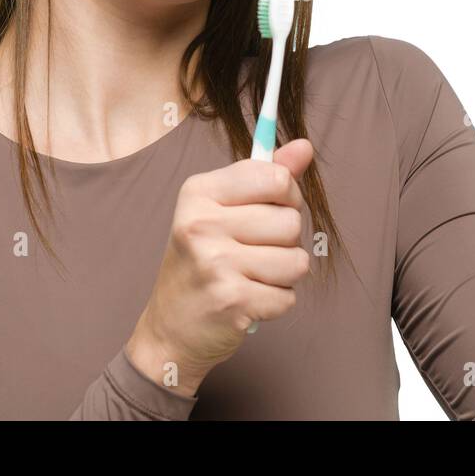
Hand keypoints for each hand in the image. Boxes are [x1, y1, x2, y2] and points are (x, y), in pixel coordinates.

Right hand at [127, 139, 313, 395]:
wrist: (170, 329)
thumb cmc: (202, 262)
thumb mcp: (224, 210)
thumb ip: (266, 176)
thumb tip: (304, 146)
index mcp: (199, 192)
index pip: (275, 177)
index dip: (287, 195)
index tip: (270, 208)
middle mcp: (201, 223)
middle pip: (291, 221)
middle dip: (284, 242)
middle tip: (251, 253)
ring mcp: (214, 263)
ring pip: (296, 261)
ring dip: (283, 275)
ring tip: (251, 277)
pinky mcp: (231, 301)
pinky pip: (288, 297)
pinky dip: (275, 303)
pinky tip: (247, 301)